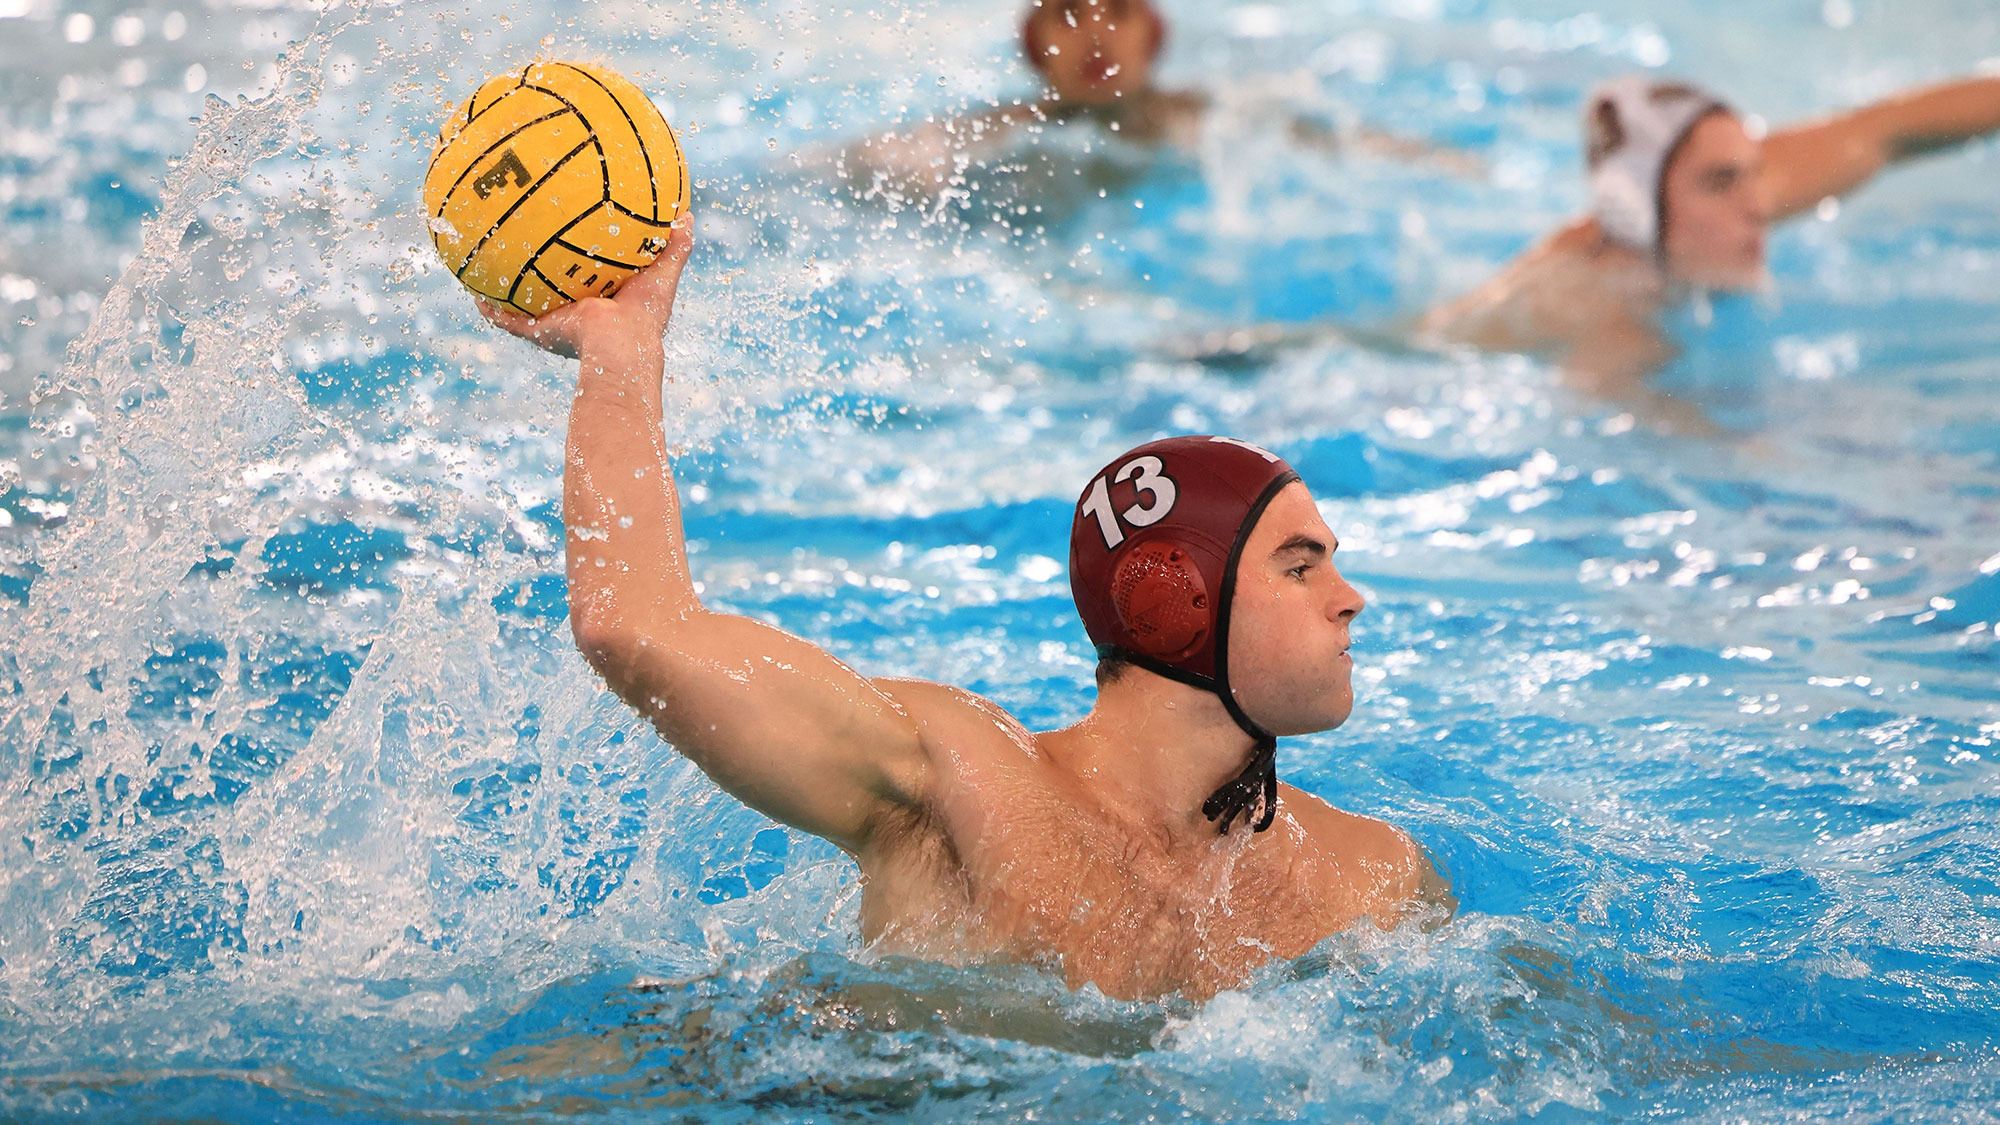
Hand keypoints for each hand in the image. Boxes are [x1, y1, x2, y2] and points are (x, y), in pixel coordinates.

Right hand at [475, 223, 694, 358]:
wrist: (620, 345)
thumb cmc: (645, 313)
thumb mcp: (664, 272)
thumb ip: (675, 246)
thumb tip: (687, 214)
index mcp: (606, 304)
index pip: (592, 279)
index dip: (584, 262)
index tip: (576, 240)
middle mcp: (579, 316)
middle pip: (556, 291)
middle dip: (544, 274)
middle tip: (529, 247)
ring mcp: (557, 325)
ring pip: (527, 307)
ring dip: (509, 294)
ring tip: (490, 269)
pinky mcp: (540, 332)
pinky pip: (508, 322)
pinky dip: (492, 311)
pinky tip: (475, 295)